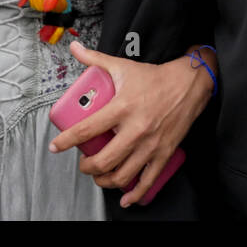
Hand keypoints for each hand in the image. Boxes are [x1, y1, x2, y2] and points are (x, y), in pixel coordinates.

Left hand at [49, 40, 213, 206]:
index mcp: (122, 107)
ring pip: (123, 175)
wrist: (190, 84)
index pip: (87, 129)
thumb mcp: (123, 66)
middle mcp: (136, 129)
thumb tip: (75, 48)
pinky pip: (148, 180)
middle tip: (84, 163)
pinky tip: (127, 199)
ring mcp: (151, 144)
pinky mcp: (164, 152)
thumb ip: (96, 59)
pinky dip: (136, 194)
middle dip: (87, 167)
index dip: (67, 141)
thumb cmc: (155, 77)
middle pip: (103, 160)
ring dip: (106, 181)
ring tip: (100, 177)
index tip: (56, 147)